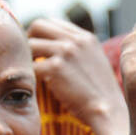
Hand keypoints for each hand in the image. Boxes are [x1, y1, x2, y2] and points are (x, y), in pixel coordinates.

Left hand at [28, 18, 128, 134]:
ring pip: (31, 44)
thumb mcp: (95, 63)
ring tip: (31, 73)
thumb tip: (53, 48)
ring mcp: (66, 52)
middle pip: (38, 25)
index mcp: (86, 37)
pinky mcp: (56, 67)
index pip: (53, 22)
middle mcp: (76, 40)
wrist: (108, 112)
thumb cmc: (100, 95)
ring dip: (27, 59)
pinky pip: (31, 66)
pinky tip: (33, 86)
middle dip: (29, 39)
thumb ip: (78, 51)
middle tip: (27, 57)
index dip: (42, 35)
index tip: (37, 49)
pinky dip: (29, 76)